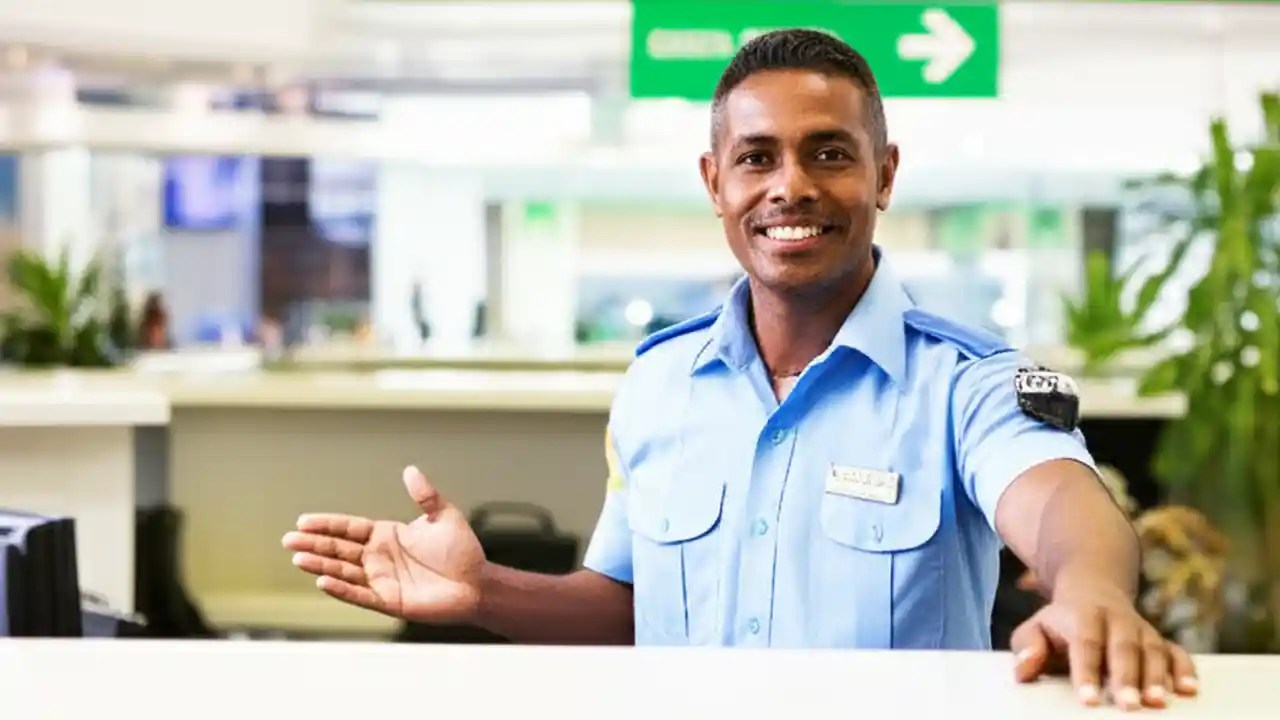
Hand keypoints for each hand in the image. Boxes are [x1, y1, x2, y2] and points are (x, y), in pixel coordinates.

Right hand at [281, 466, 485, 623]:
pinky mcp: (388, 601)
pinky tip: (323, 581)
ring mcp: (381, 579)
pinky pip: (360, 594)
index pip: (349, 528)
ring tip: (298, 558)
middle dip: (314, 544)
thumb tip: (410, 470)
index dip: (327, 525)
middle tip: (288, 540)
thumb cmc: (462, 552)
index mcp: (387, 535)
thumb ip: (425, 496)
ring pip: (343, 571)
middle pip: (339, 549)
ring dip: (321, 566)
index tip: (303, 521)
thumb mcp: (444, 517)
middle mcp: (379, 557)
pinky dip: (341, 589)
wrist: (477, 584)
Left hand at [1011, 587, 1198, 710]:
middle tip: (1128, 705)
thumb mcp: (1035, 627)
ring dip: (1159, 676)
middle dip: (1127, 677)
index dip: (1087, 671)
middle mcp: (1116, 619)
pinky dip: (1185, 669)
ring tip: (1158, 703)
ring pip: (1154, 649)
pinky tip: (1189, 691)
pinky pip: (1177, 651)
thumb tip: (1023, 671)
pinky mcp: (1159, 639)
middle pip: (1124, 647)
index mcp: (1083, 615)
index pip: (1085, 643)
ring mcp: (1142, 628)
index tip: (1088, 699)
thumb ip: (1026, 646)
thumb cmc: (1060, 622)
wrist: (1093, 589)